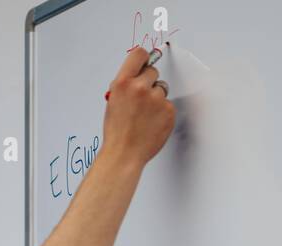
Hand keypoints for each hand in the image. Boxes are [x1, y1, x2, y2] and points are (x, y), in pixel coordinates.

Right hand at [102, 45, 176, 169]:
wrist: (124, 154)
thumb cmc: (117, 131)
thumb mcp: (113, 101)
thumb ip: (126, 85)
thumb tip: (137, 73)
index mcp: (123, 83)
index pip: (139, 55)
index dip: (143, 58)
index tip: (145, 62)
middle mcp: (140, 88)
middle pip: (153, 71)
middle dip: (149, 82)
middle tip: (142, 99)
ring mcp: (156, 99)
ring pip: (162, 88)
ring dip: (156, 98)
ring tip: (145, 115)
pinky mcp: (168, 111)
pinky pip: (168, 104)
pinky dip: (162, 112)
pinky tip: (152, 123)